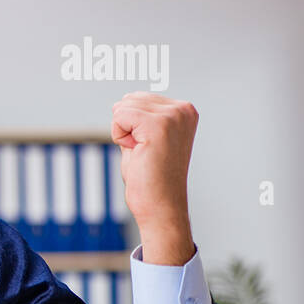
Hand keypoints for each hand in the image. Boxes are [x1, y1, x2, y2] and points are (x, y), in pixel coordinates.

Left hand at [111, 92, 197, 264]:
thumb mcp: (144, 138)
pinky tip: (138, 152)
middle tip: (143, 152)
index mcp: (184, 110)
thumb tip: (122, 101)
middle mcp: (183, 109)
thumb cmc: (149, 176)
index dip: (131, 126)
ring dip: (123, 133)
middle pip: (128, 99)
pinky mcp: (159, 125)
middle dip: (125, 127)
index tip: (148, 147)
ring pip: (122, 107)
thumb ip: (137, 118)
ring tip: (142, 153)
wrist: (159, 205)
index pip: (136, 98)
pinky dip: (119, 136)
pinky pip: (119, 116)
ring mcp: (173, 116)